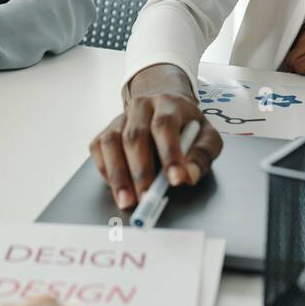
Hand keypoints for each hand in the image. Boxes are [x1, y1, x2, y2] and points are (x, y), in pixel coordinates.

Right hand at [89, 64, 222, 209]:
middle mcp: (141, 107)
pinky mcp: (106, 131)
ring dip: (118, 175)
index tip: (176, 180)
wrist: (164, 104)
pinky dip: (105, 171)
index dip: (170, 153)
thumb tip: (188, 177)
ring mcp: (120, 118)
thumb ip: (201, 156)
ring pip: (111, 142)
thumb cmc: (186, 125)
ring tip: (127, 201)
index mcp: (168, 104)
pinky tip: (116, 187)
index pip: (165, 125)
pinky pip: (98, 149)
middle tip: (148, 199)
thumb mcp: (206, 136)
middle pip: (134, 136)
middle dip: (141, 172)